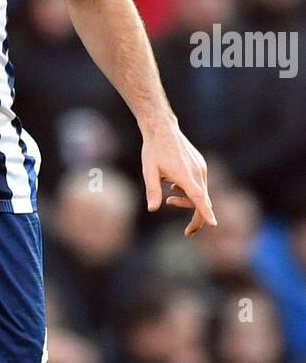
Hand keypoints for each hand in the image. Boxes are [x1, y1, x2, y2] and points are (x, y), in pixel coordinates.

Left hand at [141, 122, 215, 236]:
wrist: (162, 129)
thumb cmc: (153, 150)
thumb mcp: (149, 171)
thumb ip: (153, 191)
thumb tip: (153, 209)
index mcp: (185, 176)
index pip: (199, 198)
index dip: (206, 212)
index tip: (214, 225)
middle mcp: (198, 172)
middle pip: (202, 201)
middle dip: (196, 218)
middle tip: (188, 233)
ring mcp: (201, 168)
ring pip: (201, 193)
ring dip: (187, 201)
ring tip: (169, 197)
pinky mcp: (200, 165)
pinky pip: (199, 184)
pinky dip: (189, 190)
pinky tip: (173, 185)